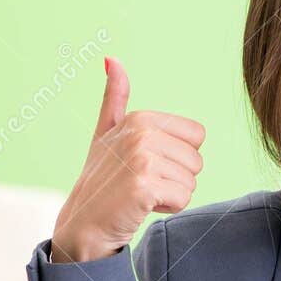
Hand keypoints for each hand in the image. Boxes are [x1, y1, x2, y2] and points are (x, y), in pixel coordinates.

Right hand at [50, 57, 205, 262]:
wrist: (84, 222)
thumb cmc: (101, 179)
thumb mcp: (106, 132)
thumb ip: (114, 96)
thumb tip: (112, 59)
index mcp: (140, 117)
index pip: (197, 136)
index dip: (177, 157)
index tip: (148, 164)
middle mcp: (141, 133)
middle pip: (197, 160)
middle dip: (176, 177)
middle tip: (144, 182)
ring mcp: (142, 158)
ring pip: (191, 181)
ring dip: (171, 194)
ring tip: (142, 193)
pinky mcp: (144, 185)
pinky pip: (183, 198)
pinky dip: (167, 208)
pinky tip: (142, 205)